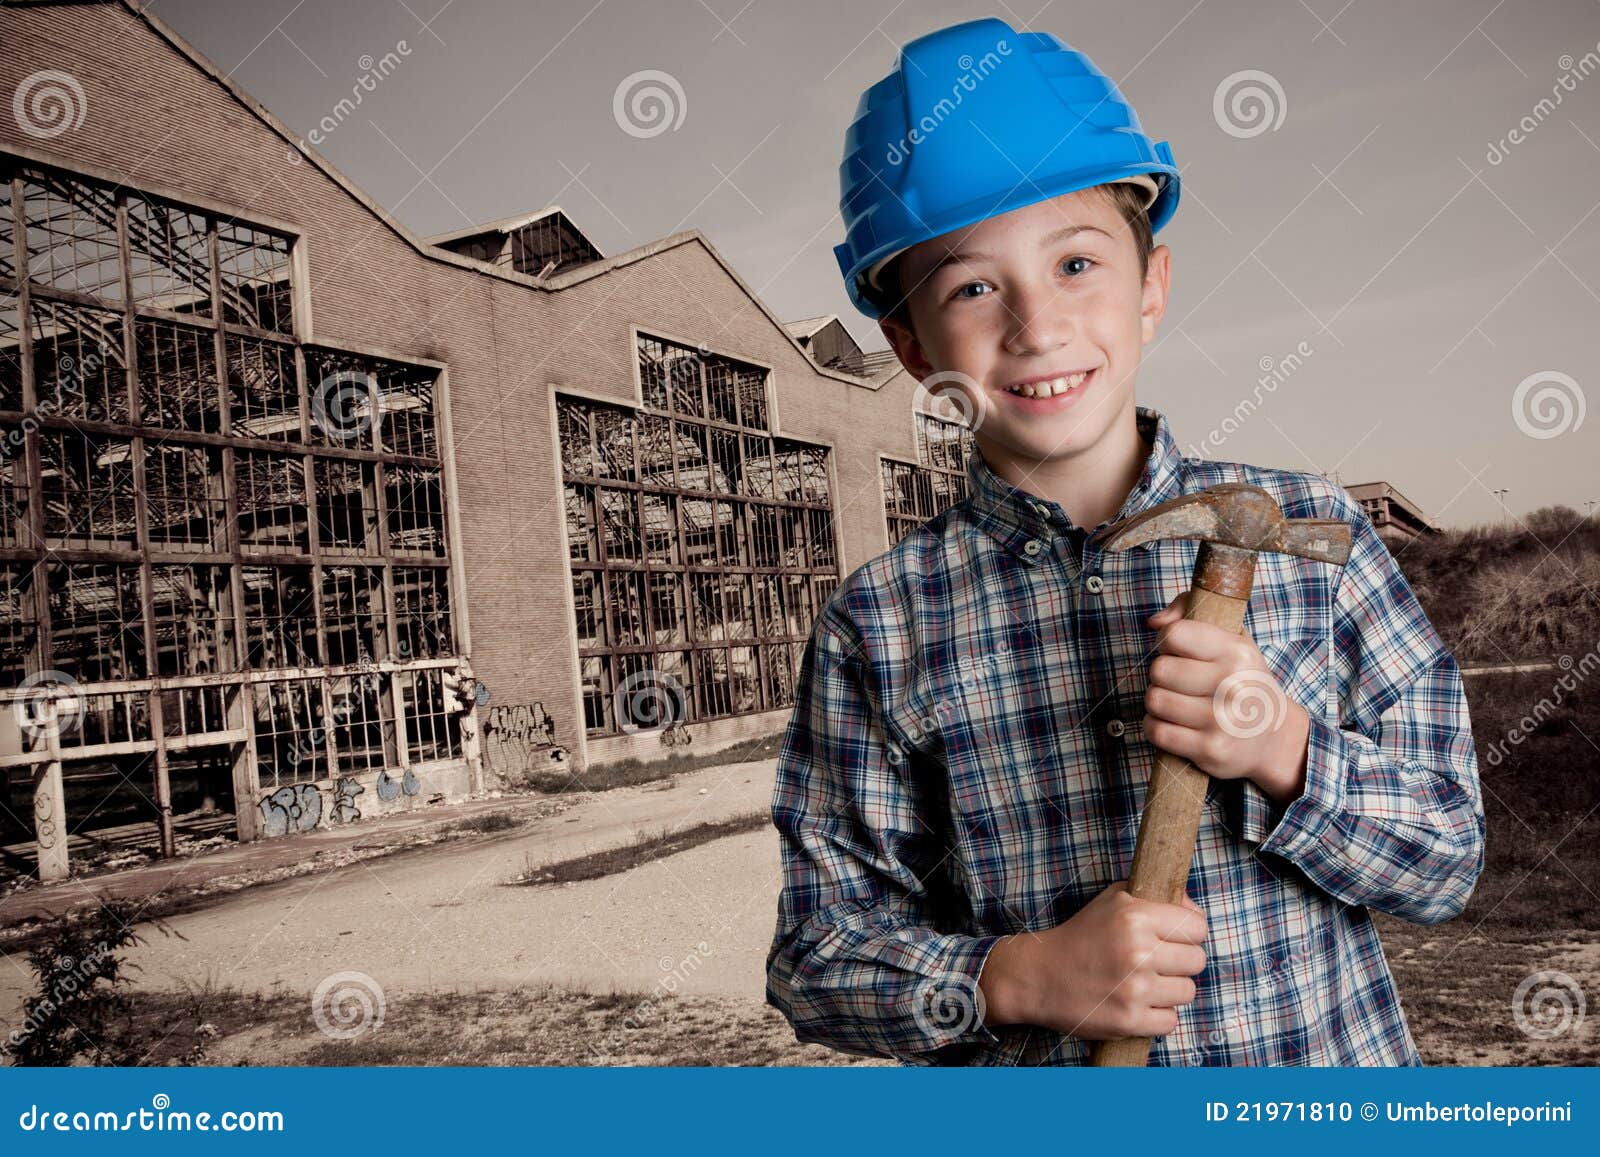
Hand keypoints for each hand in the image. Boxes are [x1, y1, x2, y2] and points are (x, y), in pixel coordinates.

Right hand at [977, 881, 1208, 1039]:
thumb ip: (1154, 897)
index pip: (1197, 927)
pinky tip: (1137, 1004)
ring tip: (1145, 984)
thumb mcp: (1113, 901)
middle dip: (1180, 963)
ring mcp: (1135, 988)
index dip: (1188, 933)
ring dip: (1170, 991)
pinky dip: (1157, 1017)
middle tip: (1157, 963)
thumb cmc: (1080, 936)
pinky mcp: (1130, 1020)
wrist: (1038, 976)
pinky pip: (1171, 1022)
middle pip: (1197, 961)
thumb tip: (1192, 909)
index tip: (1173, 939)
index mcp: (1135, 916)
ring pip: (1188, 992)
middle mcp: (1137, 950)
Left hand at [1142, 592, 1310, 804]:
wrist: (1273, 738)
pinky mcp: (1210, 749)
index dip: (1167, 642)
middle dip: (1161, 675)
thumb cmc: (1243, 681)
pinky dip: (1155, 727)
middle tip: (1177, 682)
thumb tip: (1155, 622)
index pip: (1174, 634)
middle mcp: (1232, 685)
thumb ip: (1189, 612)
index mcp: (1237, 653)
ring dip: (1157, 702)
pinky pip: (1157, 731)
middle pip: (1159, 669)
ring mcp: (1222, 720)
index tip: (1178, 652)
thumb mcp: (1232, 639)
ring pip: (1155, 700)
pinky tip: (1172, 723)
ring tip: (1176, 702)